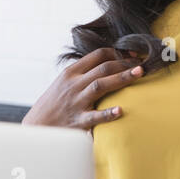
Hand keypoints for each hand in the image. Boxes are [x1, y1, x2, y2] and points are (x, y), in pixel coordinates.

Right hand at [21, 46, 146, 130]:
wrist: (37, 125)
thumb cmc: (53, 103)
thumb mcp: (63, 82)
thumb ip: (83, 72)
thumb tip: (107, 63)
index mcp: (71, 72)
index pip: (97, 55)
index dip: (117, 53)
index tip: (132, 56)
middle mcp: (74, 84)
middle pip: (102, 68)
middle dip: (124, 63)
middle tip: (143, 64)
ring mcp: (76, 102)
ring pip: (100, 85)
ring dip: (121, 78)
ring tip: (138, 74)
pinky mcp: (78, 121)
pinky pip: (94, 116)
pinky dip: (108, 113)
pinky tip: (120, 111)